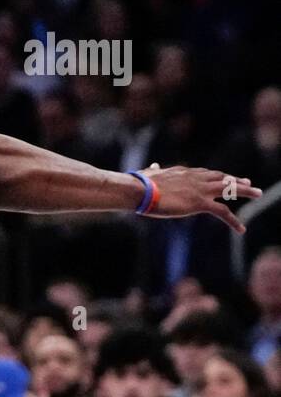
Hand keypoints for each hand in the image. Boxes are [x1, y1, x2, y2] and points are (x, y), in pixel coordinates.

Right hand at [140, 164, 261, 232]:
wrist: (140, 190)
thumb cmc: (139, 184)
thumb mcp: (148, 174)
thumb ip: (153, 171)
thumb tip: (152, 167)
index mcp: (183, 172)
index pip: (204, 173)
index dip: (215, 175)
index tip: (222, 177)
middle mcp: (195, 177)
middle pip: (220, 176)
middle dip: (234, 179)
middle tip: (246, 182)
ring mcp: (200, 189)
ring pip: (229, 188)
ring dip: (245, 190)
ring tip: (257, 193)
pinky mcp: (200, 203)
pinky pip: (222, 212)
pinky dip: (233, 220)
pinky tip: (241, 229)